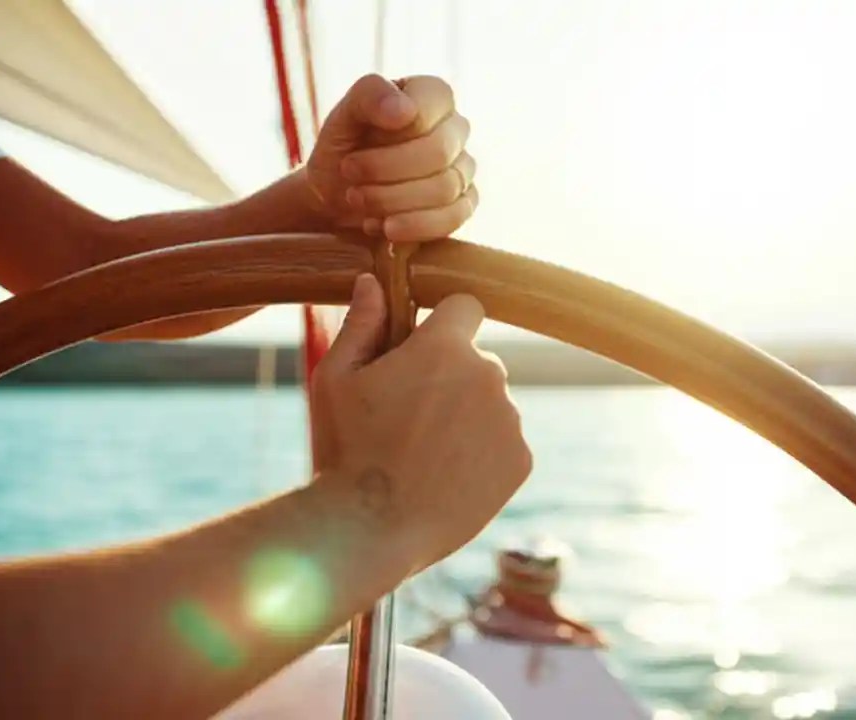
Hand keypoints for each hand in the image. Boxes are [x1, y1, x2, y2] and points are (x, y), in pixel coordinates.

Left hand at [303, 74, 477, 242]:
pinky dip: (410, 226)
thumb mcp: (342, 117)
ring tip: (357, 200)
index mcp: (432, 96)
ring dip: (391, 199)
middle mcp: (455, 129)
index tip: (353, 151)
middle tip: (350, 175)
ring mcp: (463, 169)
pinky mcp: (463, 205)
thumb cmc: (343, 151)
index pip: (435, 102)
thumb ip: (369, 96)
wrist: (336, 200)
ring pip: (445, 188)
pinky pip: (452, 218)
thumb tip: (407, 110)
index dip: (394, 131)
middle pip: (439, 151)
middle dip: (385, 169)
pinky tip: (381, 225)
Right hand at [309, 274, 530, 570]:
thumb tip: (373, 281)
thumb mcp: (335, 379)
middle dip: (451, 376)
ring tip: (422, 454)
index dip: (444, 324)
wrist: (370, 531)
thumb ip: (361, 324)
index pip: (465, 306)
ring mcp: (510, 420)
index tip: (423, 349)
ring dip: (466, 417)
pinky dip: (481, 454)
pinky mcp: (521, 460)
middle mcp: (488, 375)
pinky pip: (503, 442)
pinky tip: (444, 476)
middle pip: (477, 359)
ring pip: (491, 403)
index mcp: (444, 347)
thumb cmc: (344, 451)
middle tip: (408, 416)